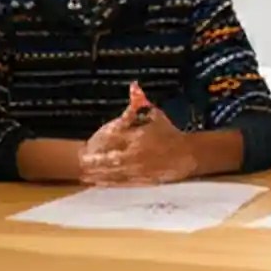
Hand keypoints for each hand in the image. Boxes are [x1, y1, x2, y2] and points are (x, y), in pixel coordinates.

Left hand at [79, 83, 195, 185]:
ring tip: (85, 176)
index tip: (85, 147)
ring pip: (115, 173)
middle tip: (81, 164)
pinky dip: (110, 183)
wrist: (188, 153)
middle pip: (110, 160)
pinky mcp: (143, 179)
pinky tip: (99, 183)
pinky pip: (123, 183)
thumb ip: (140, 105)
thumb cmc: (170, 134)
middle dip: (95, 163)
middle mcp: (136, 154)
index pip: (114, 141)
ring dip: (99, 174)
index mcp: (137, 137)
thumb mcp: (156, 116)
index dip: (98, 144)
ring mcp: (139, 168)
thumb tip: (134, 87)